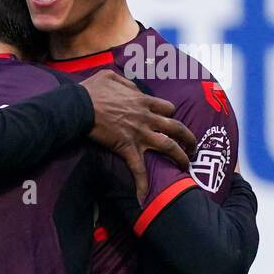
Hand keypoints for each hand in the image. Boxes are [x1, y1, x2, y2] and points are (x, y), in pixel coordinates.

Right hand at [81, 70, 197, 202]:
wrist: (79, 106)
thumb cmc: (91, 90)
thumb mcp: (110, 76)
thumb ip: (126, 82)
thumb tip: (131, 88)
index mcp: (143, 100)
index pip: (167, 107)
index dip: (170, 114)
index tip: (168, 120)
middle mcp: (147, 117)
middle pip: (177, 127)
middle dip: (189, 137)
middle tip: (193, 146)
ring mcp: (139, 133)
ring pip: (168, 146)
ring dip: (180, 157)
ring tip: (186, 166)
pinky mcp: (127, 147)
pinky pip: (138, 168)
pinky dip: (142, 183)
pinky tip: (143, 198)